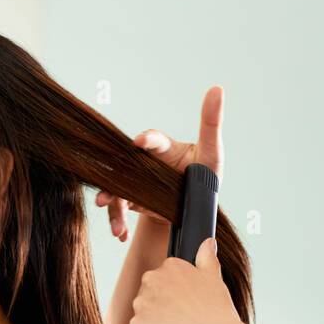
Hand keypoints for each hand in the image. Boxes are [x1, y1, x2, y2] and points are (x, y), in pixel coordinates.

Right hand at [94, 86, 223, 241]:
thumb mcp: (211, 152)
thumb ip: (211, 122)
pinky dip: (118, 223)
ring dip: (112, 204)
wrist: (191, 202)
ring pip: (117, 189)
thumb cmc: (203, 172)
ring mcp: (136, 182)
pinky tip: (122, 234)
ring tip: (112, 222)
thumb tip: (217, 88)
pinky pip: (120, 209)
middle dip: (113, 179)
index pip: (155, 141)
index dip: (148, 140)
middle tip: (106, 194)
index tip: (141, 142)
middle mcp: (145, 162)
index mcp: (164, 148)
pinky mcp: (132, 200)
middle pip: (124, 165)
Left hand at [128, 235, 239, 323]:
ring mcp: (141, 306)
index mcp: (169, 267)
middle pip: (148, 300)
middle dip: (161, 313)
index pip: (160, 282)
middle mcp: (151, 282)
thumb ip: (207, 259)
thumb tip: (208, 242)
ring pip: (143, 320)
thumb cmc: (217, 313)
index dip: (172, 299)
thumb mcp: (215, 280)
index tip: (184, 309)